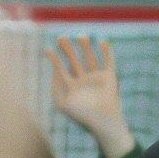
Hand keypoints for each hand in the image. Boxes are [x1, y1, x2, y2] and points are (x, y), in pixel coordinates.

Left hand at [46, 35, 136, 157]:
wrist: (103, 121)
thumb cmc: (82, 115)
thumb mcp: (63, 103)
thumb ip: (55, 88)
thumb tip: (54, 73)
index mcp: (73, 87)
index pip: (62, 70)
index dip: (55, 60)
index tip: (49, 50)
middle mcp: (84, 81)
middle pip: (74, 61)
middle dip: (67, 50)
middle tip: (61, 38)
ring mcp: (97, 78)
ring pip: (90, 58)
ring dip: (85, 47)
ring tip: (80, 36)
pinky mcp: (109, 77)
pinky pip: (108, 61)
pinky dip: (107, 52)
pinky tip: (102, 42)